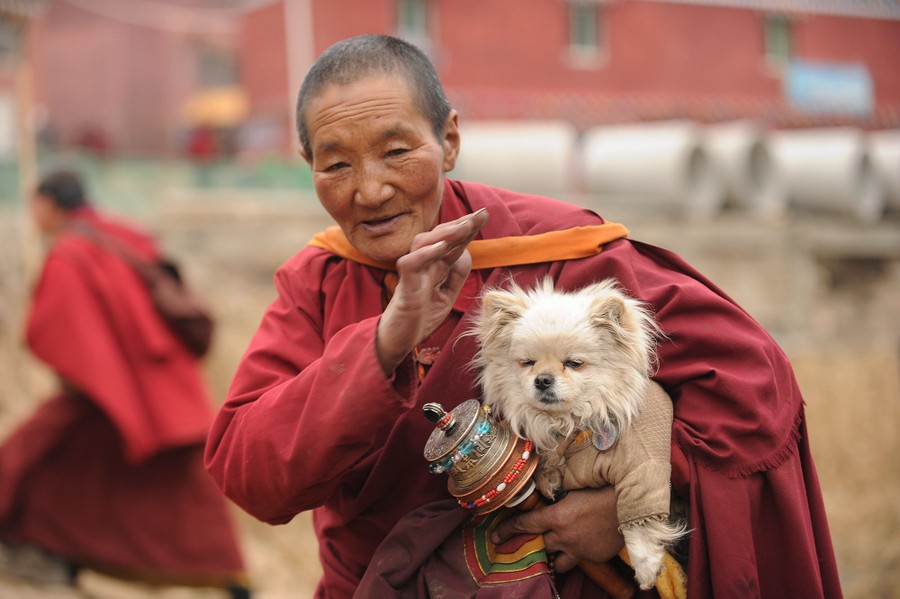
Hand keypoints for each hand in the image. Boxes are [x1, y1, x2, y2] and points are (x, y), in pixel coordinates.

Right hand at [376, 208, 488, 373]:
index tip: (483, 215)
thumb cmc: (421, 316)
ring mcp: (412, 274)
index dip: (467, 229)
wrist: (399, 340)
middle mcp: (423, 265)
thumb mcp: (447, 295)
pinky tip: (442, 246)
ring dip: (444, 233)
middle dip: (460, 224)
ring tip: (465, 225)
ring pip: (423, 243)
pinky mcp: (404, 287)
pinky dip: (425, 254)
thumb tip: (467, 251)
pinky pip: (410, 264)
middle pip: (439, 237)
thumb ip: (456, 274)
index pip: (451, 243)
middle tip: (482, 213)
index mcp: (434, 266)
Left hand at [490, 487, 623, 573]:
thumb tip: (546, 496)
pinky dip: (576, 555)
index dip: (507, 531)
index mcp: (555, 517)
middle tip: (528, 544)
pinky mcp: (593, 557)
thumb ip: (557, 499)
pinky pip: (579, 561)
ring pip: (557, 563)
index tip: (495, 537)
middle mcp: (563, 537)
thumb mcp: (573, 490)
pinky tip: (582, 546)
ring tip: (554, 552)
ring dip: (554, 557)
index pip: (524, 525)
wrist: (629, 506)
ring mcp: (578, 550)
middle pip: (539, 546)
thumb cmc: (601, 490)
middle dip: (533, 545)